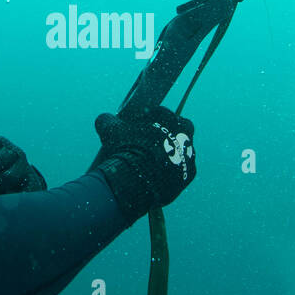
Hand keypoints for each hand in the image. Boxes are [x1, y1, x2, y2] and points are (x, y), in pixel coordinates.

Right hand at [89, 105, 195, 221]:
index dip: (149, 123)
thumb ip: (107, 120)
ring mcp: (190, 152)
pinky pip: (181, 170)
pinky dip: (172, 173)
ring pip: (181, 151)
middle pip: (176, 131)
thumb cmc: (125, 150)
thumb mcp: (110, 130)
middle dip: (165, 137)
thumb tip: (103, 119)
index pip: (160, 114)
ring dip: (170, 155)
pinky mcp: (190, 171)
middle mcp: (185, 131)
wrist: (139, 179)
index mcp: (168, 115)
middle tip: (148, 148)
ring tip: (152, 166)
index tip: (139, 133)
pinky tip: (158, 178)